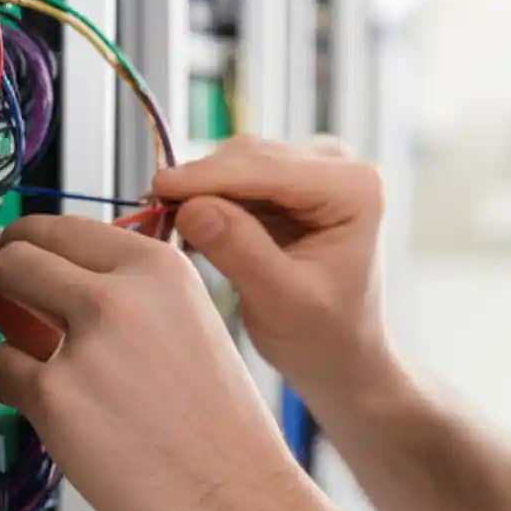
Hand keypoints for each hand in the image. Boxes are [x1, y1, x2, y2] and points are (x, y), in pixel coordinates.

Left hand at [0, 215, 300, 510]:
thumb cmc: (217, 421)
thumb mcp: (188, 324)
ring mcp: (85, 343)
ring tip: (22, 346)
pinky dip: (8, 379)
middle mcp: (123, 295)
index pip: (68, 226)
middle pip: (21, 251)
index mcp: (162, 269)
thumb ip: (127, 294)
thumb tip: (53, 278)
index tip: (17, 247)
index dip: (32, 236)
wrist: (230, 489)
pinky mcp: (55, 395)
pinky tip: (40, 396)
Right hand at [152, 135, 390, 398]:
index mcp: (355, 187)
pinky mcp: (293, 179)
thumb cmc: (325, 336)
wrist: (342, 354)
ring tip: (173, 228)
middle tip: (155, 216)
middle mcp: (341, 164)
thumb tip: (191, 207)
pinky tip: (194, 228)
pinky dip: (211, 198)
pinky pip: (239, 175)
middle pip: (251, 157)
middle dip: (201, 184)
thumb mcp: (283, 302)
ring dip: (202, 190)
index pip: (268, 169)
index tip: (157, 188)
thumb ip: (241, 252)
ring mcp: (317, 167)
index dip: (207, 176)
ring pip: (239, 161)